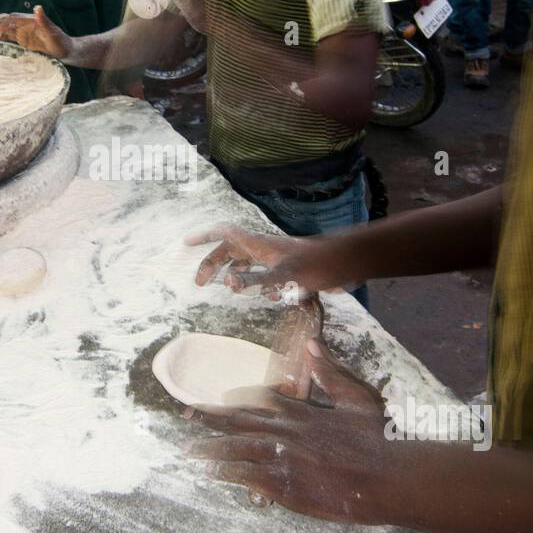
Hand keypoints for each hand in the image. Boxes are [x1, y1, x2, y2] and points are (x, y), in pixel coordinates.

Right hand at [0, 4, 73, 59]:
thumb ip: (44, 20)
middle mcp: (23, 24)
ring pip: (3, 29)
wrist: (65, 50)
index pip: (10, 19)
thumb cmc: (60, 41)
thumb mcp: (52, 31)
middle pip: (3, 22)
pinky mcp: (22, 39)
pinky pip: (7, 37)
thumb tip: (38, 7)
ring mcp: (22, 31)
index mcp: (28, 20)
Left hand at [184, 338, 390, 524]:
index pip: (260, 402)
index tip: (218, 400)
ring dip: (210, 447)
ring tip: (188, 449)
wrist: (387, 476)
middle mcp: (286, 431)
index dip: (237, 401)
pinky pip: (247, 475)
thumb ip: (331, 373)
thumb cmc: (378, 439)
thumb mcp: (357, 397)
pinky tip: (212, 472)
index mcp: (302, 412)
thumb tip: (312, 345)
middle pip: (239, 421)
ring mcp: (283, 457)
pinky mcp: (284, 484)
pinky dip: (228, 472)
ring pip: (236, 448)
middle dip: (210, 418)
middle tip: (184, 415)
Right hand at [186, 223, 336, 294]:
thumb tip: (228, 282)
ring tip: (229, 290)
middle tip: (200, 283)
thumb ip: (255, 279)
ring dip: (236, 276)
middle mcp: (264, 249)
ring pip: (247, 265)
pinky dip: (259, 286)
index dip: (205, 237)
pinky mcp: (289, 272)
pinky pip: (265, 277)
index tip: (186, 244)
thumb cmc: (316, 265)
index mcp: (259, 244)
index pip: (225, 234)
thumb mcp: (283, 275)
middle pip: (231, 251)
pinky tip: (266, 298)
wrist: (346, 264)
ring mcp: (276, 260)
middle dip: (213, 264)